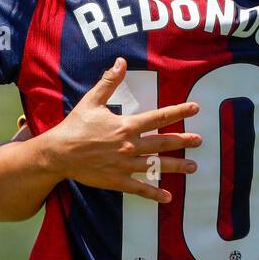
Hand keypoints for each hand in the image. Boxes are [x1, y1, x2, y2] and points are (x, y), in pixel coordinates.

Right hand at [42, 57, 201, 202]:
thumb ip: (109, 82)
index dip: (179, 112)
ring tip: (193, 167)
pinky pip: (140, 188)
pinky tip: (168, 197)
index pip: (159, 117)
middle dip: (183, 141)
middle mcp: (130, 145)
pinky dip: (154, 194)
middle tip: (199, 140)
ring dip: (176, 166)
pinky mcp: (117, 180)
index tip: (195, 109)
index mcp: (126, 125)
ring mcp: (125, 164)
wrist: (59, 153)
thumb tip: (121, 62)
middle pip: (163, 142)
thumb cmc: (75, 126)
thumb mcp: (92, 100)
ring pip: (156, 166)